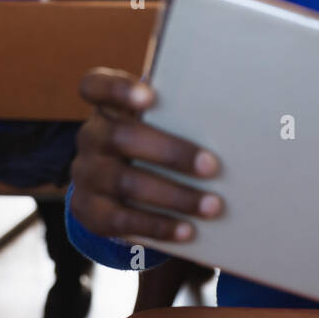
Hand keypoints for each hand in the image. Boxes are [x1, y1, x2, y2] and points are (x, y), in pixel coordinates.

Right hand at [69, 69, 223, 243]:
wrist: (118, 190)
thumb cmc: (155, 146)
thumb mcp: (160, 126)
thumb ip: (179, 116)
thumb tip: (234, 123)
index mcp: (108, 108)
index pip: (95, 86)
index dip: (119, 89)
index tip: (151, 95)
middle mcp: (90, 137)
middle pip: (121, 138)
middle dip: (171, 152)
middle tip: (213, 166)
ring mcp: (85, 175)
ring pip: (125, 182)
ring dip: (174, 196)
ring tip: (212, 205)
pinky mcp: (88, 211)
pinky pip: (121, 220)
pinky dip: (158, 225)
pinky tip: (188, 231)